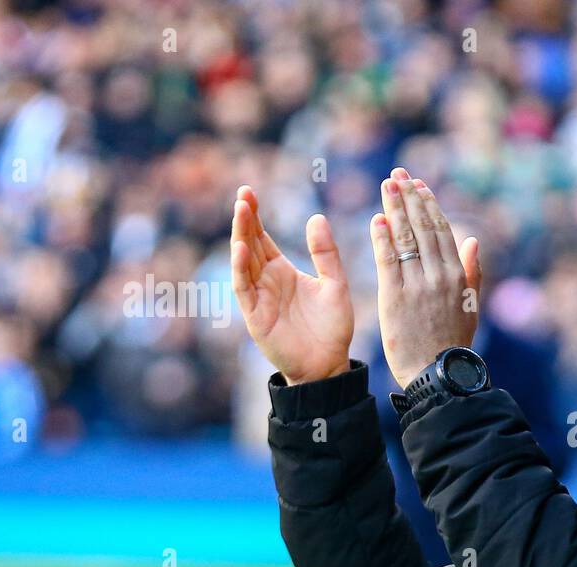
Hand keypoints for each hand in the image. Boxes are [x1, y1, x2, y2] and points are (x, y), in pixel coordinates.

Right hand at [230, 185, 353, 385]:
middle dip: (245, 219)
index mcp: (282, 271)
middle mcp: (266, 281)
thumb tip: (316, 217)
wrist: (328, 365)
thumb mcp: (336, 285)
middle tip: (243, 193)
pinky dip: (240, 269)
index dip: (255, 216)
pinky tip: (242, 249)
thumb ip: (326, 254)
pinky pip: (244, 288)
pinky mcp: (254, 315)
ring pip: (243, 261)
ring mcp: (258, 297)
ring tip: (241, 211)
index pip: (263, 238)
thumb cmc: (332, 328)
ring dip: (240, 237)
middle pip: (250, 244)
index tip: (249, 191)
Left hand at [370, 167, 481, 388]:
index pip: (442, 231)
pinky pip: (388, 260)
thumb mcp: (470, 307)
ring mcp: (417, 285)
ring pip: (405, 238)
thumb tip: (473, 240)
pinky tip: (376, 219)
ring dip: (394, 208)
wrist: (437, 374)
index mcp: (457, 275)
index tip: (419, 185)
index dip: (429, 205)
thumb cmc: (453, 343)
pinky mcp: (395, 297)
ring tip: (387, 185)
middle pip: (422, 227)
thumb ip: (472, 272)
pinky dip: (382, 238)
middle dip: (410, 198)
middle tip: (398, 174)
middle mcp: (439, 275)